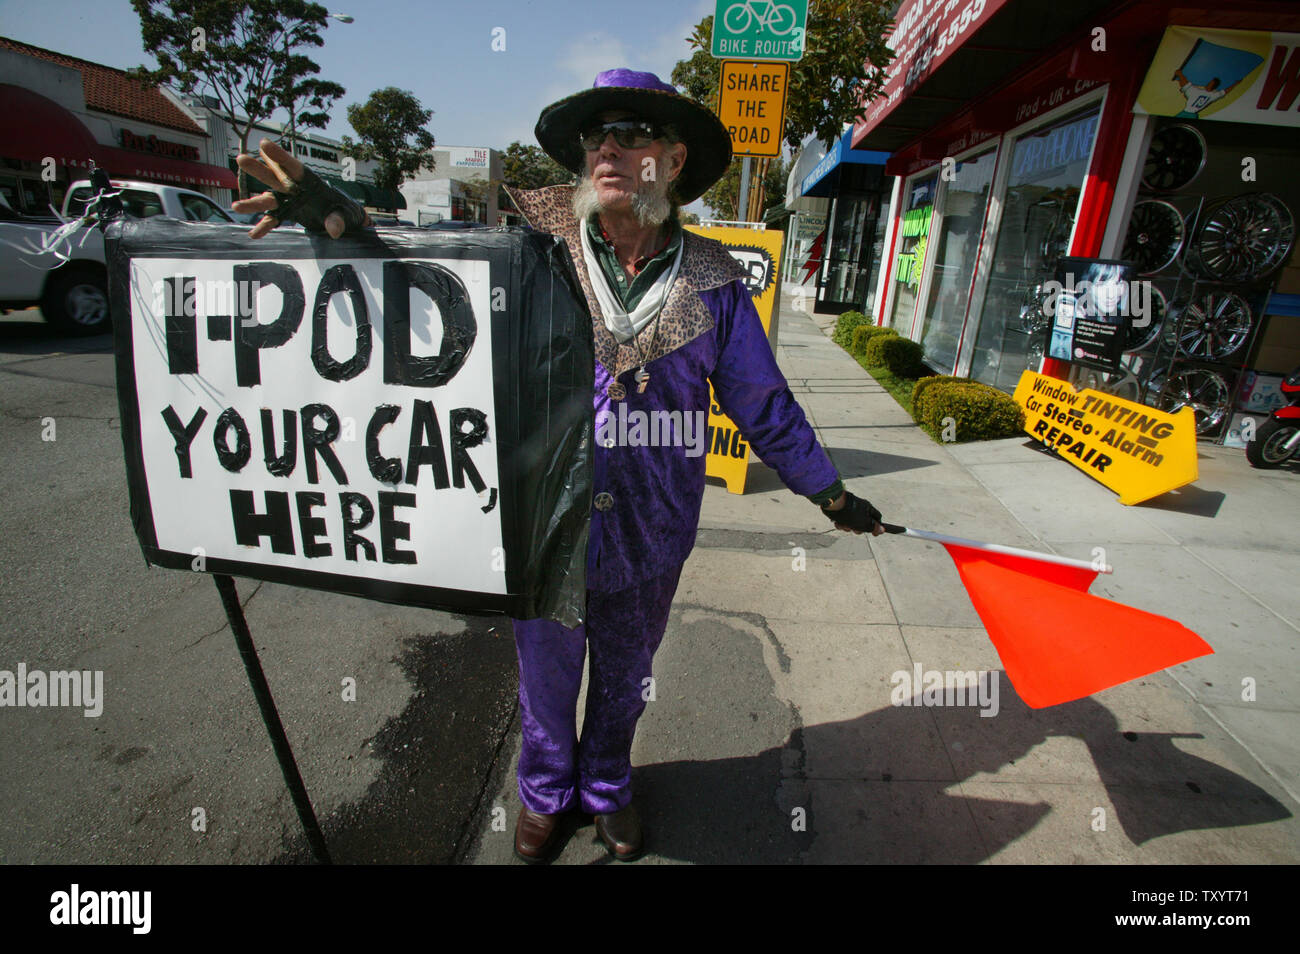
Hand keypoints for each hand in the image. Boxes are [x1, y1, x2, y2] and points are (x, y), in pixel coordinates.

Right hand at [233, 138, 371, 239]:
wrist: (342, 220)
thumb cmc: (344, 210)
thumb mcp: (345, 214)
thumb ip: (338, 220)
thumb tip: (334, 231)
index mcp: (309, 181)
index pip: (292, 166)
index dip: (279, 155)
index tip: (264, 143)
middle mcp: (294, 188)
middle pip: (274, 177)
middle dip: (258, 169)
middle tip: (241, 159)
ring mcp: (287, 201)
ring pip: (267, 199)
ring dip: (253, 203)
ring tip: (236, 206)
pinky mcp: (286, 214)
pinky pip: (272, 220)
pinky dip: (264, 227)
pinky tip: (254, 234)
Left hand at [822, 491, 884, 535]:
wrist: (833, 503)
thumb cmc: (850, 513)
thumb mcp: (864, 522)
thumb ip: (873, 527)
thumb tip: (882, 530)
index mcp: (868, 508)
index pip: (877, 518)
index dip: (877, 526)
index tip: (874, 534)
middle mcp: (860, 507)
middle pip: (864, 522)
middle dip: (859, 529)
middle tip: (855, 529)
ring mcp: (850, 509)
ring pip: (852, 523)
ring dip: (848, 527)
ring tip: (844, 524)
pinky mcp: (841, 510)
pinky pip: (843, 520)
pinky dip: (841, 523)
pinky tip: (837, 522)